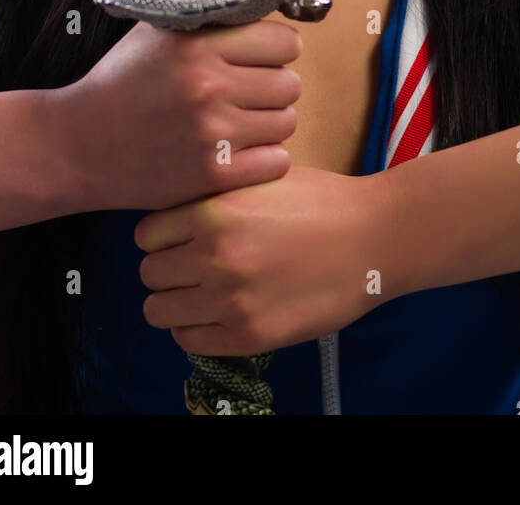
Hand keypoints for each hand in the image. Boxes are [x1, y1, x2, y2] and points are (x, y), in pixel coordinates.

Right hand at [48, 18, 301, 211]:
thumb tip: (260, 2)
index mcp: (198, 45)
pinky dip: (263, 158)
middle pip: (290, 83)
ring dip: (268, 122)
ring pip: (286, 122)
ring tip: (239, 122)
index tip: (259, 57)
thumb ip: (207, 16)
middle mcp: (209, 86)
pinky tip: (237, 151)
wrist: (77, 146)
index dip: (274, 48)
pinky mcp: (213, 175)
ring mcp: (213, 134)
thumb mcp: (155, 32)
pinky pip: (277, 161)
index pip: (284, 41)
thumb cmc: (119, 83)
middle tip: (248, 93)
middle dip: (273, 86)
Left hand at [133, 165, 399, 354]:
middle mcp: (213, 257)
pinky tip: (219, 310)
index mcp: (212, 211)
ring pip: (159, 311)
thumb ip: (213, 193)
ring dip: (176, 300)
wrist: (372, 237)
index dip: (162, 234)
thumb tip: (171, 211)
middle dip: (166, 267)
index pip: (146, 234)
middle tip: (191, 264)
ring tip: (202, 290)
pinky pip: (189, 340)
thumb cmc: (320, 201)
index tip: (179, 237)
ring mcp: (229, 301)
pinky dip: (196, 327)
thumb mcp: (260, 178)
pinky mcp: (249, 336)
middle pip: (148, 273)